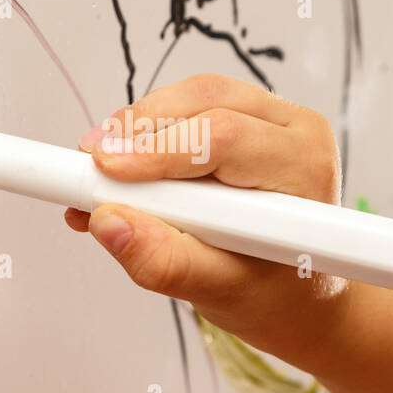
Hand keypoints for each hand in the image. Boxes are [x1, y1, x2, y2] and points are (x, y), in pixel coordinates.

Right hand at [64, 74, 350, 377]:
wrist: (298, 296)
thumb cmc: (273, 295)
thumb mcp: (220, 292)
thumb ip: (164, 261)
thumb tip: (106, 222)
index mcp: (304, 170)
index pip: (224, 138)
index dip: (156, 149)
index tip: (102, 169)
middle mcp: (297, 131)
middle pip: (206, 101)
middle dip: (136, 130)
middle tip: (87, 165)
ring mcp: (275, 117)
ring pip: (192, 96)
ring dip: (136, 128)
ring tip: (97, 172)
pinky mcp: (248, 116)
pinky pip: (189, 106)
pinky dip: (145, 133)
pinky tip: (117, 169)